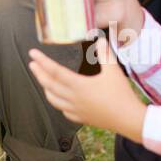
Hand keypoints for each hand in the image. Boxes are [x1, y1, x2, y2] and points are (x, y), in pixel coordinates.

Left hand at [28, 38, 146, 141]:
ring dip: (45, 88)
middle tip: (32, 64)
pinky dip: (57, 102)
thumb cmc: (121, 94)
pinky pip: (63, 110)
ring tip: (42, 80)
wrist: (128, 119)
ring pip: (53, 99)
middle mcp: (73, 98)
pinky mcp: (81, 118)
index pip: (55, 71)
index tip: (32, 54)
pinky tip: (59, 99)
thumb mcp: (113, 70)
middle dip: (38, 73)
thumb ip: (105, 54)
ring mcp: (76, 110)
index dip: (42, 61)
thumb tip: (100, 40)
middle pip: (49, 85)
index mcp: (78, 85)